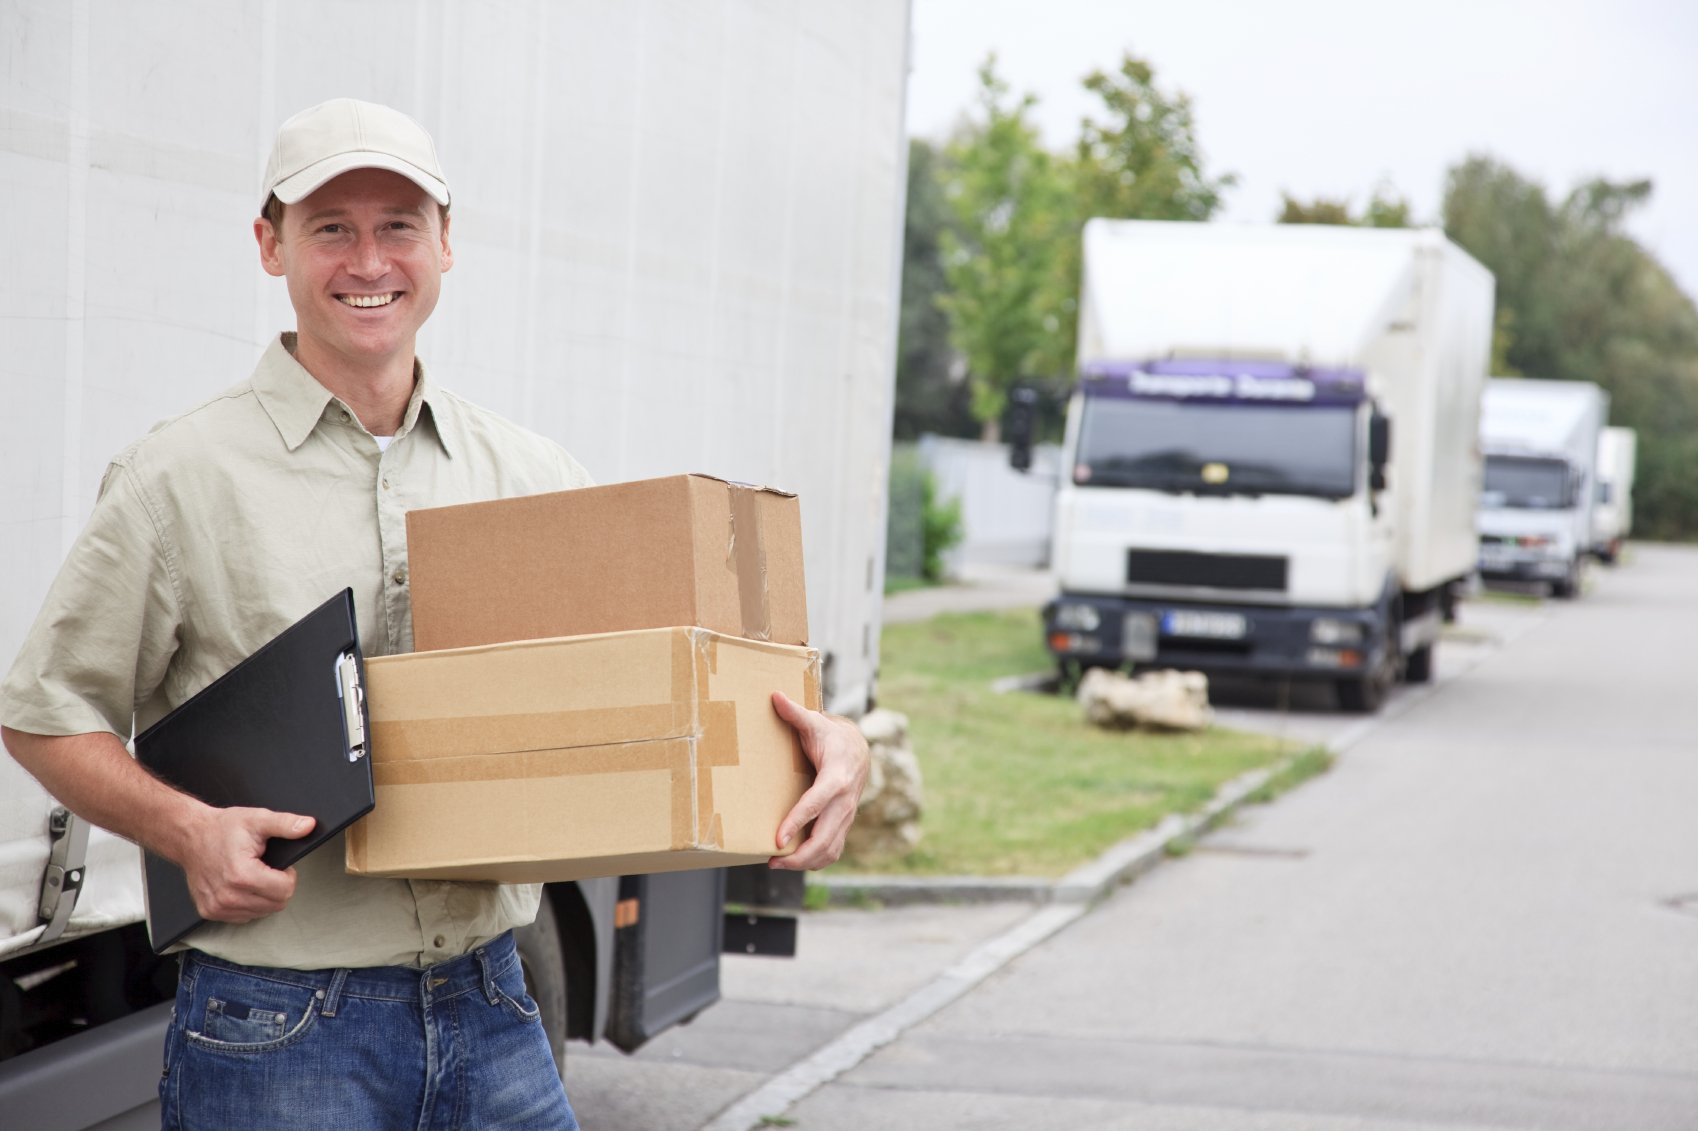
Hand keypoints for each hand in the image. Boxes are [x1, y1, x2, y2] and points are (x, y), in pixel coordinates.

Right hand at [178, 806, 315, 922]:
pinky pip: (244, 916)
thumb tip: (309, 826)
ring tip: (252, 875)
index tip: (278, 865)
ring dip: (264, 897)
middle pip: (276, 904)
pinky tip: (241, 886)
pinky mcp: (209, 912)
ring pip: (262, 913)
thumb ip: (286, 824)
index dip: (288, 875)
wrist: (190, 836)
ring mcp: (217, 907)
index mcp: (242, 875)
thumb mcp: (258, 820)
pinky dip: (249, 904)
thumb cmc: (223, 828)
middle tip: (266, 869)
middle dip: (278, 887)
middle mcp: (227, 896)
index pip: (285, 890)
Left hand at [768, 691, 869, 870]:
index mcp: (836, 777)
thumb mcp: (815, 723)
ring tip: (778, 864)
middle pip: (824, 837)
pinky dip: (816, 861)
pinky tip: (795, 862)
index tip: (778, 838)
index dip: (797, 822)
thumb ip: (795, 713)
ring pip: (830, 849)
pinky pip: (834, 850)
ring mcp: (846, 815)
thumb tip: (775, 695)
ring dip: (805, 862)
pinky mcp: (844, 824)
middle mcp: (844, 801)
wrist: (858, 749)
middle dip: (799, 855)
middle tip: (772, 860)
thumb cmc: (831, 736)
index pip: (816, 804)